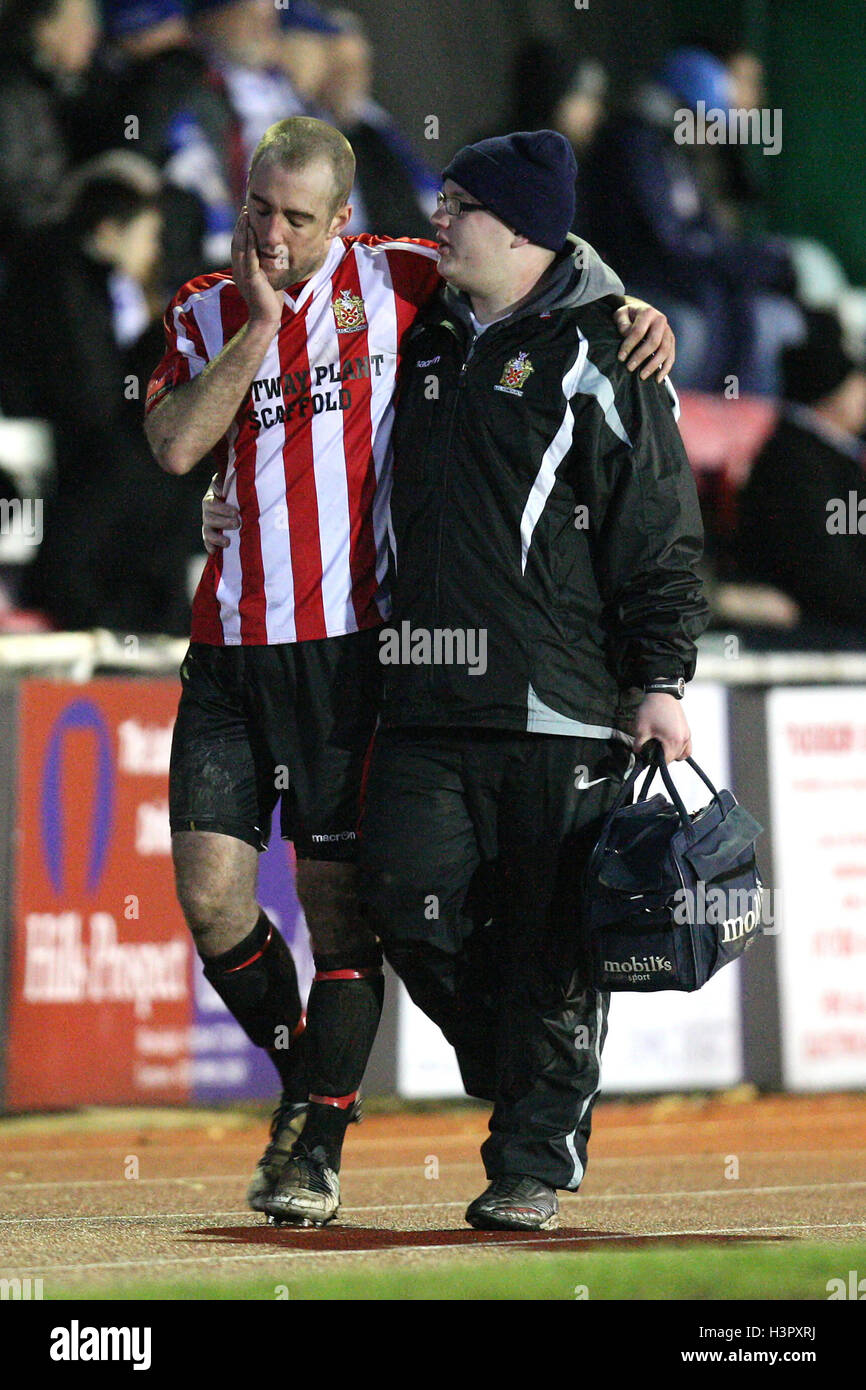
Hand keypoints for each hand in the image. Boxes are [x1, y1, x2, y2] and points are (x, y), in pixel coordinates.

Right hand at [202, 472, 239, 553]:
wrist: (236, 500)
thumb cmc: (234, 489)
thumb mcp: (229, 483)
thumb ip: (222, 482)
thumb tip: (221, 491)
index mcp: (211, 498)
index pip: (211, 504)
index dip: (222, 509)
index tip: (236, 512)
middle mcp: (207, 512)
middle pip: (210, 519)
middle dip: (223, 522)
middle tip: (237, 524)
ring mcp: (208, 525)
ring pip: (207, 532)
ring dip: (217, 538)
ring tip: (228, 542)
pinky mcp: (211, 535)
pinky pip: (207, 542)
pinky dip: (210, 547)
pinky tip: (214, 552)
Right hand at [231, 206, 281, 329]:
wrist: (266, 319)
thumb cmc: (268, 301)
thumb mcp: (265, 280)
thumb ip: (264, 268)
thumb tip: (271, 257)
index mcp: (240, 271)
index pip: (238, 247)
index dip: (240, 232)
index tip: (245, 217)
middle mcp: (238, 271)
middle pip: (237, 244)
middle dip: (240, 226)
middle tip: (244, 211)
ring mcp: (243, 275)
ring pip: (240, 248)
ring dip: (243, 231)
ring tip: (246, 216)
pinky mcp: (251, 279)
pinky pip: (249, 258)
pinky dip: (250, 244)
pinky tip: (251, 232)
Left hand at [614, 298, 675, 380]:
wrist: (641, 311)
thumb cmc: (629, 315)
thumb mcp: (621, 314)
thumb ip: (622, 323)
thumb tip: (626, 334)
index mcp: (648, 313)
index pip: (638, 331)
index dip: (629, 345)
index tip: (620, 357)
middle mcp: (661, 321)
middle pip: (654, 342)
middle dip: (641, 356)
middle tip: (629, 368)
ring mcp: (668, 331)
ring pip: (665, 350)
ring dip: (654, 365)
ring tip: (642, 376)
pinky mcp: (671, 341)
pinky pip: (671, 356)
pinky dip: (666, 369)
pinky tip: (658, 379)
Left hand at [633, 692, 690, 762]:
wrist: (661, 693)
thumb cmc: (652, 710)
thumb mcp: (641, 729)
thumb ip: (639, 745)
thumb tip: (638, 753)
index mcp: (674, 741)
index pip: (666, 761)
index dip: (655, 761)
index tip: (647, 756)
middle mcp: (684, 739)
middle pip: (674, 758)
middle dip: (662, 757)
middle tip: (651, 748)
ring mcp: (687, 734)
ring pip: (682, 753)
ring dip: (672, 753)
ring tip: (660, 745)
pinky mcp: (687, 730)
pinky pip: (687, 746)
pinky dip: (680, 748)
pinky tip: (669, 743)